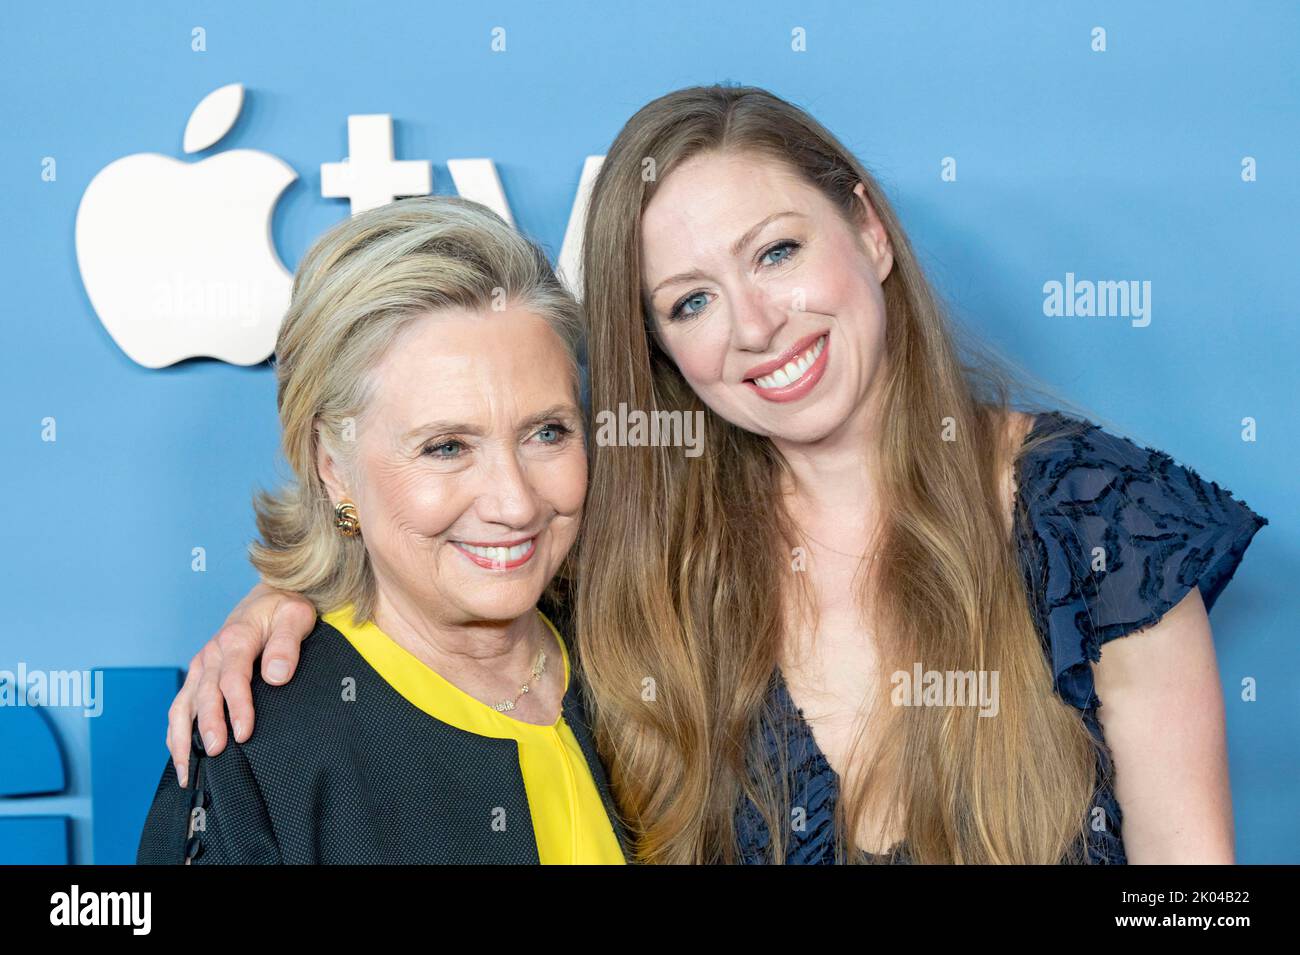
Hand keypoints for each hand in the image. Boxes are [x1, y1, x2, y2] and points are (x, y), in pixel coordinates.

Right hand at [166, 582, 315, 786]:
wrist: (269, 597)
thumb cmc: (284, 609)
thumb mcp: (295, 617)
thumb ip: (286, 645)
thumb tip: (275, 676)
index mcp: (236, 638)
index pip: (233, 677)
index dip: (237, 707)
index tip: (245, 733)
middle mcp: (212, 653)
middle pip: (205, 694)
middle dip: (207, 726)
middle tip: (215, 752)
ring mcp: (202, 665)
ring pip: (183, 704)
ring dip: (181, 736)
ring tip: (187, 769)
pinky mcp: (200, 674)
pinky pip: (181, 705)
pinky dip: (176, 731)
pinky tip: (181, 755)